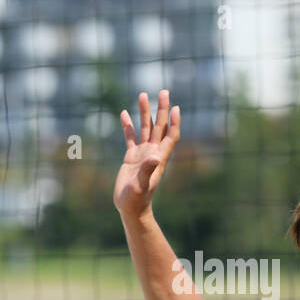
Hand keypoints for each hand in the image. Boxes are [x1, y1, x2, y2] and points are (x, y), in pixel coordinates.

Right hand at [114, 89, 180, 219]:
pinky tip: (124, 114)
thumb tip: (153, 157)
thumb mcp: (142, 186)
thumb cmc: (137, 200)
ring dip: (145, 113)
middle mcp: (153, 153)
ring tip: (142, 95)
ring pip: (145, 128)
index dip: (174, 122)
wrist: (130, 208)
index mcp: (159, 158)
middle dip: (161, 109)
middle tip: (163, 91)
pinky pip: (130, 137)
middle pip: (160, 126)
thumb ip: (147, 171)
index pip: (171, 135)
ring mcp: (142, 154)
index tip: (175, 107)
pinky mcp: (131, 157)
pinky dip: (128, 126)